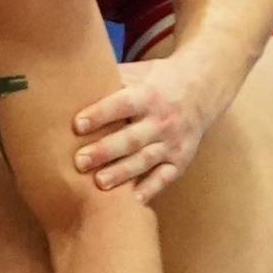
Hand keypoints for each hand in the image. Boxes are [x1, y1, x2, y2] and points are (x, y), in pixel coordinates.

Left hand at [71, 57, 224, 204]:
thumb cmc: (156, 80)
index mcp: (148, 94)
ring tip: (99, 184)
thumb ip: (109, 78)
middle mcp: (162, 119)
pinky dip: (150, 189)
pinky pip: (165, 177)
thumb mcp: (137, 72)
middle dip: (105, 151)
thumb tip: (70, 78)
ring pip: (146, 160)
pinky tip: (133, 201)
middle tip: (79, 162)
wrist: (203, 88)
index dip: (100, 114)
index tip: (76, 125)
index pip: (121, 104)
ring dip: (122, 173)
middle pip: (131, 138)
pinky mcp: (181, 159)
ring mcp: (173, 142)